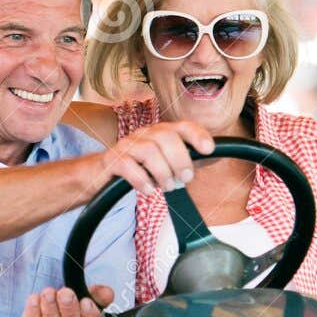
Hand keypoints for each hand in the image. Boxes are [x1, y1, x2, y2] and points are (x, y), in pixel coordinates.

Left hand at [21, 285, 114, 316]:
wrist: (53, 313)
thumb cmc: (76, 310)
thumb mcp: (91, 302)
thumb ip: (100, 297)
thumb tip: (107, 293)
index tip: (87, 301)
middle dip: (69, 311)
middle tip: (66, 293)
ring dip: (50, 310)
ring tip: (49, 292)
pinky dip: (33, 314)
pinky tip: (34, 298)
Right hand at [96, 121, 214, 193]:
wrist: (100, 174)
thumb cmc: (138, 169)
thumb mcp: (164, 163)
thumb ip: (187, 160)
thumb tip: (215, 156)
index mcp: (160, 133)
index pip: (182, 126)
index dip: (197, 135)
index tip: (208, 149)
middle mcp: (144, 135)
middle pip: (166, 137)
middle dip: (180, 159)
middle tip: (185, 179)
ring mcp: (126, 145)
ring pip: (149, 150)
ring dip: (162, 172)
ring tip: (166, 187)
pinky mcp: (112, 160)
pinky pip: (127, 165)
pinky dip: (141, 179)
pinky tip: (148, 190)